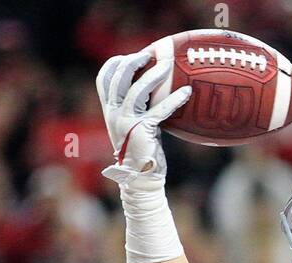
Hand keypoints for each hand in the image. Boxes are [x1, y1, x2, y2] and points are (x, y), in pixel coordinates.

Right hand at [95, 50, 190, 188]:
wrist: (141, 180)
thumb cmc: (143, 154)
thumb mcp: (136, 127)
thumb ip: (139, 110)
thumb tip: (155, 92)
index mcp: (109, 111)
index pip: (104, 80)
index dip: (115, 64)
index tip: (131, 55)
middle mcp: (114, 114)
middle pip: (118, 78)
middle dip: (134, 62)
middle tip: (151, 54)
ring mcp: (126, 122)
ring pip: (137, 90)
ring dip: (154, 75)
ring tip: (168, 65)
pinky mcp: (142, 131)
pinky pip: (159, 110)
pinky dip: (174, 100)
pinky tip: (187, 92)